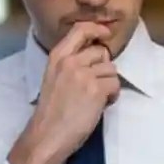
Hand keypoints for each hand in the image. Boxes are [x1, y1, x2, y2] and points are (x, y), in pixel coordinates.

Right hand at [8, 22, 120, 163]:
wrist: (47, 135)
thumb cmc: (51, 111)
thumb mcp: (54, 77)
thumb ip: (71, 63)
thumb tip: (97, 55)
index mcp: (57, 57)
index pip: (80, 29)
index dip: (97, 29)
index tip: (105, 34)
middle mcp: (70, 62)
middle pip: (101, 52)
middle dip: (103, 68)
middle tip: (95, 85)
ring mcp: (83, 75)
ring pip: (111, 69)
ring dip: (109, 84)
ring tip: (97, 98)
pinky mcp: (96, 90)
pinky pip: (115, 84)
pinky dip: (113, 95)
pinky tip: (101, 105)